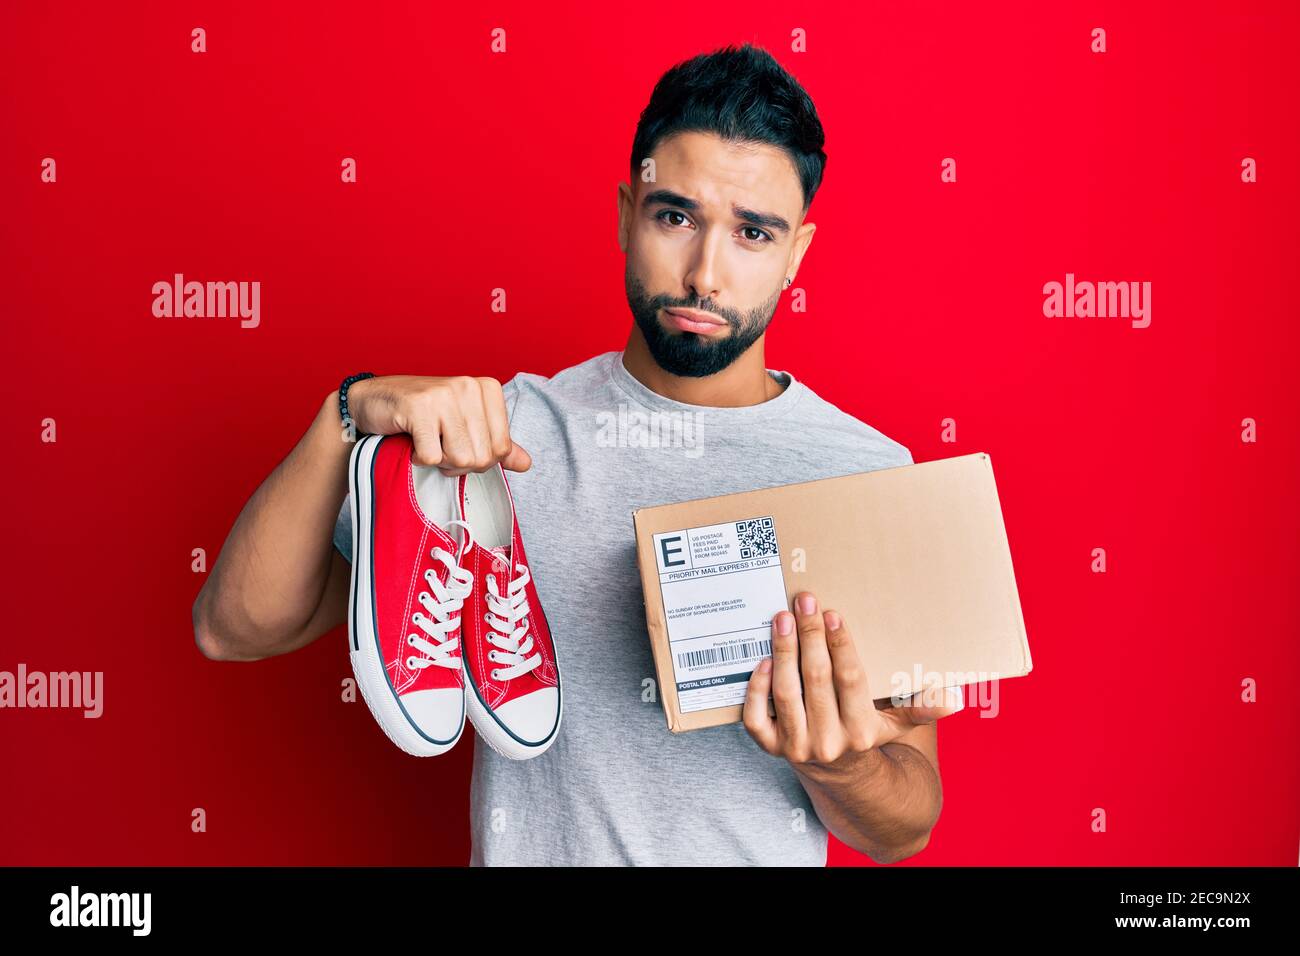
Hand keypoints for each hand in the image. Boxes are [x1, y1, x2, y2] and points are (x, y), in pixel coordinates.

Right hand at [346, 375, 530, 474]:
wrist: (374, 401)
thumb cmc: (423, 415)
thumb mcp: (465, 426)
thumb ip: (496, 444)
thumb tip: (526, 464)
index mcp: (488, 388)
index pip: (502, 448)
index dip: (480, 460)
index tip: (458, 445)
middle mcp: (469, 386)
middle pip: (482, 457)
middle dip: (459, 464)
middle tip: (439, 447)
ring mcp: (444, 395)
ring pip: (459, 458)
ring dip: (439, 461)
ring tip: (427, 443)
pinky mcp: (419, 407)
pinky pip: (432, 456)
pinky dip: (420, 458)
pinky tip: (412, 442)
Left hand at [743, 590, 964, 779]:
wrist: (838, 775)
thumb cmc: (866, 733)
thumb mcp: (897, 723)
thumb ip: (920, 707)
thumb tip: (954, 699)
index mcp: (862, 731)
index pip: (850, 680)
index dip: (841, 645)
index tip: (832, 614)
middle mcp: (828, 741)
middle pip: (817, 680)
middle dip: (809, 637)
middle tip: (804, 602)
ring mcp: (796, 746)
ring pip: (786, 692)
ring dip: (783, 651)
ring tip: (782, 618)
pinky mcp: (770, 747)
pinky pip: (756, 717)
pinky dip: (757, 689)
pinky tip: (762, 659)